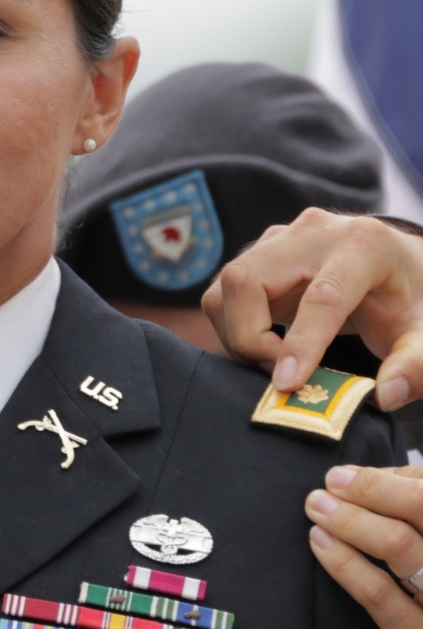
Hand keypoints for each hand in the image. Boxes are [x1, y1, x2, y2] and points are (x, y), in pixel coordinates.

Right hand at [202, 209, 422, 408]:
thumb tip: (382, 396)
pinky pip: (224, 293)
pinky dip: (234, 327)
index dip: (301, 343)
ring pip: (225, 287)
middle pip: (246, 279)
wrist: (396, 264)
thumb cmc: (410, 299)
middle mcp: (312, 232)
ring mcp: (278, 239)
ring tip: (275, 362)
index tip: (287, 385)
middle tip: (280, 376)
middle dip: (249, 336)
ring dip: (237, 334)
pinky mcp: (259, 254)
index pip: (320, 296)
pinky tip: (268, 345)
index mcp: (362, 244)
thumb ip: (415, 365)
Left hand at [306, 465, 422, 628]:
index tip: (348, 475)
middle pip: (421, 504)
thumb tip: (369, 476)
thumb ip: (413, 512)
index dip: (388, 478)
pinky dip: (343, 562)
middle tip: (330, 482)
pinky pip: (379, 594)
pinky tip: (319, 543)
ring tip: (316, 507)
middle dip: (370, 488)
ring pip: (398, 544)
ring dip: (349, 519)